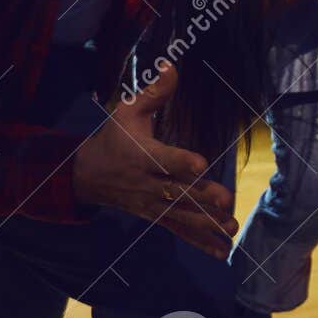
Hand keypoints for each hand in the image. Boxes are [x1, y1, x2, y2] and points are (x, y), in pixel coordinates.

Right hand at [72, 67, 238, 258]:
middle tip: (227, 202)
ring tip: (231, 230)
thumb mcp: (127, 111)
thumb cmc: (113, 138)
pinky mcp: (156, 217)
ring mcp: (152, 204)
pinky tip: (222, 251)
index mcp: (142, 156)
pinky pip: (179, 231)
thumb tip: (171, 65)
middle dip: (202, 199)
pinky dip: (200, 242)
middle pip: (177, 192)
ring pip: (181, 216)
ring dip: (207, 225)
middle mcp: (147, 183)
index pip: (162, 160)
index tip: (200, 164)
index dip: (180, 162)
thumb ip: (154, 92)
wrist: (86, 175)